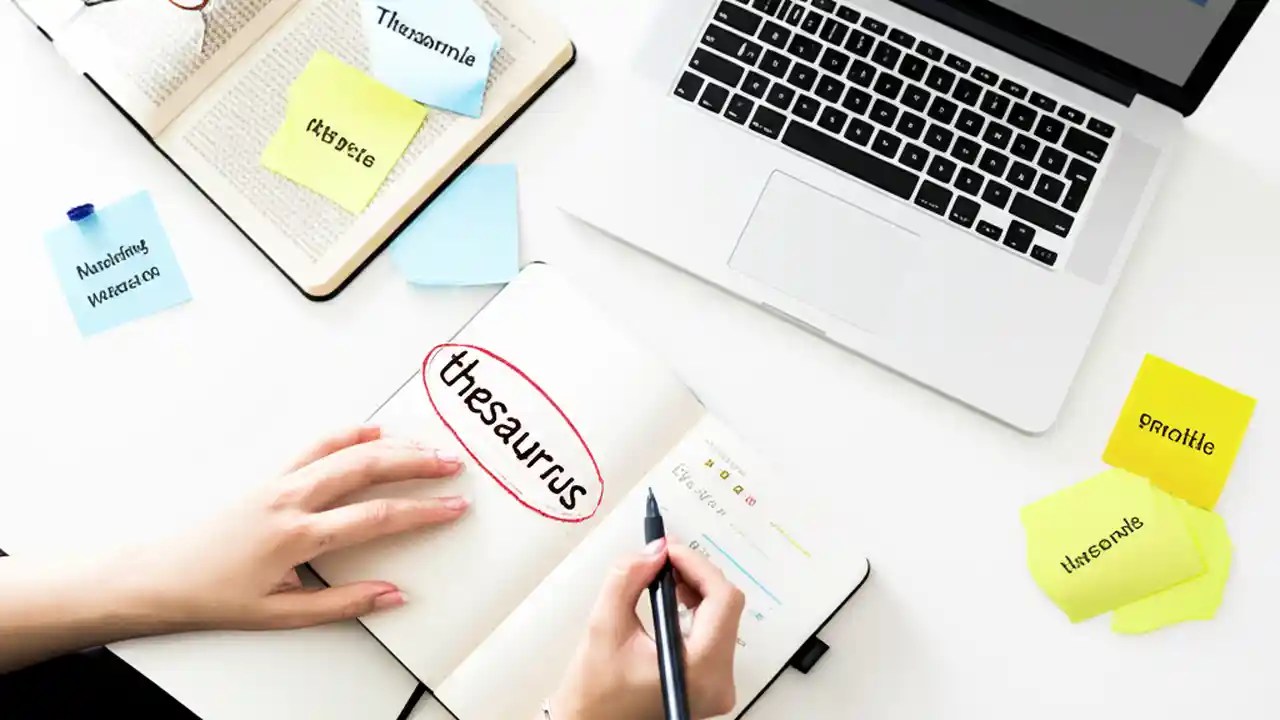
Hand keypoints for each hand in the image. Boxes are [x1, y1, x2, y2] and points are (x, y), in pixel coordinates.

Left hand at [122, 425, 468, 632]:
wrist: (163, 576)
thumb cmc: (215, 595)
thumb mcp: (282, 614)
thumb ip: (342, 604)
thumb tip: (391, 595)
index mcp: (296, 535)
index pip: (375, 516)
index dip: (421, 512)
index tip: (451, 508)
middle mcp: (290, 499)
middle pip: (365, 468)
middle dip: (414, 464)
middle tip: (450, 464)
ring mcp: (279, 481)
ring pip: (343, 449)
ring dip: (388, 443)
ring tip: (423, 444)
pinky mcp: (271, 476)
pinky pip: (316, 445)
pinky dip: (348, 434)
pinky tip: (371, 431)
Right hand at [548, 539, 745, 719]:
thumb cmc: (595, 694)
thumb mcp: (604, 627)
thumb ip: (628, 580)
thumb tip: (655, 550)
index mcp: (700, 670)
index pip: (722, 600)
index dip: (696, 565)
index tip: (669, 550)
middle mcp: (720, 681)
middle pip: (726, 605)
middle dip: (695, 574)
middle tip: (662, 558)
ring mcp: (719, 684)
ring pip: (723, 615)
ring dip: (696, 589)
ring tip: (663, 577)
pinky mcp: (712, 682)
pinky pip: (715, 631)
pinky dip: (696, 608)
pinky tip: (673, 599)